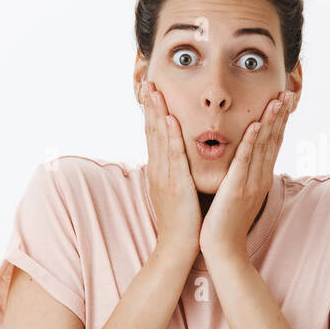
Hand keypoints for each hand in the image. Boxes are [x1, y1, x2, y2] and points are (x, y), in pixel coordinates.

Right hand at [140, 79, 201, 258]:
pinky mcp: (175, 185)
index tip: (151, 91)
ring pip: (160, 139)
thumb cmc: (182, 221)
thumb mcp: (175, 191)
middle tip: (147, 81)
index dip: (152, 112)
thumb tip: (178, 159)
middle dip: (150, 105)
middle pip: (152, 131)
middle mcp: (158, 169)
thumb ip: (175, 173)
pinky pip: (174, 156)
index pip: (154, 134)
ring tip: (154, 91)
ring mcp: (164, 176)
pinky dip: (171, 137)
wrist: (177, 246)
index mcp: (159, 170)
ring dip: (157, 113)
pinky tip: (171, 119)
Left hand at [199, 89, 294, 263]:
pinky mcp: (236, 190)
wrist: (221, 249)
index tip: (284, 99)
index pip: (272, 143)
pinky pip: (244, 162)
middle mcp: (259, 178)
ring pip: (262, 147)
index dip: (279, 121)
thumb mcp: (238, 193)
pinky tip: (255, 125)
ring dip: (270, 122)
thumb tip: (244, 161)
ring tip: (278, 100)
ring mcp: (250, 183)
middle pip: (273, 140)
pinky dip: (250, 143)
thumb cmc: (224, 222)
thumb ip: (242, 176)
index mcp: (259, 177)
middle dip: (281, 115)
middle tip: (289, 91)